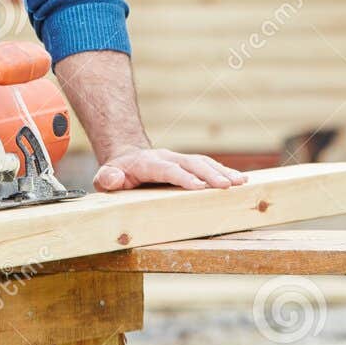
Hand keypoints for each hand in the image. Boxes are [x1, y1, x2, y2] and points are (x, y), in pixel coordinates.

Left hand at [93, 147, 248, 191]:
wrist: (127, 159)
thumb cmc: (117, 174)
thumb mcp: (105, 177)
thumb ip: (107, 178)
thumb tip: (115, 178)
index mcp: (148, 163)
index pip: (167, 169)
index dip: (182, 177)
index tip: (198, 187)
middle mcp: (167, 157)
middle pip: (191, 163)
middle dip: (209, 174)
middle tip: (226, 186)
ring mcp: (179, 159)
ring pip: (203, 162)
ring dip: (222, 172)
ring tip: (240, 182)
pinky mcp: (188, 164)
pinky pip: (208, 165)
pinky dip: (224, 171)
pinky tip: (240, 180)